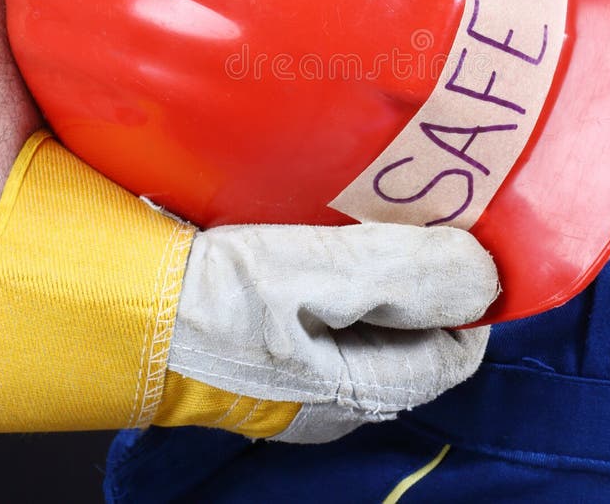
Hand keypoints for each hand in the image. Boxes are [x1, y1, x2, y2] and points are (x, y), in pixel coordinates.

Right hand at [168, 222, 497, 442]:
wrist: (124, 310)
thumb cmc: (215, 299)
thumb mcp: (317, 277)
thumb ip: (406, 276)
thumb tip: (485, 275)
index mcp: (362, 390)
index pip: (457, 350)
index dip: (471, 294)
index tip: (469, 237)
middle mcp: (343, 395)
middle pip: (419, 335)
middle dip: (432, 278)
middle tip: (430, 215)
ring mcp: (309, 376)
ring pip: (381, 323)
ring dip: (392, 272)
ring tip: (389, 216)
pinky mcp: (281, 350)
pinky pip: (342, 314)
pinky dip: (353, 276)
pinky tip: (338, 236)